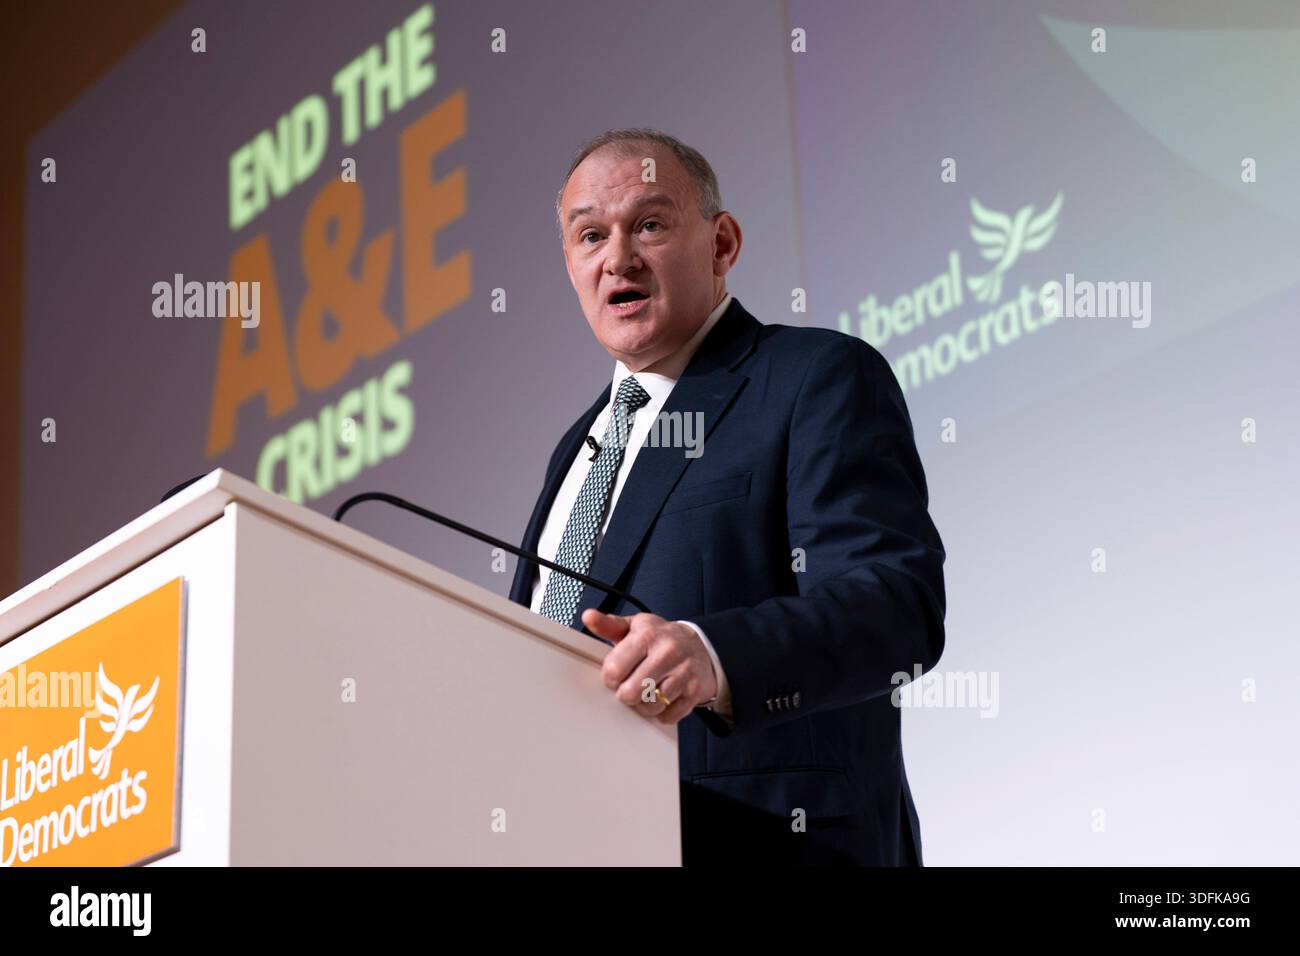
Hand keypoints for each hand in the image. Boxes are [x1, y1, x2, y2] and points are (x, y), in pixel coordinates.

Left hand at [583, 609, 717, 725]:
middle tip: (630, 686)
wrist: (700, 645)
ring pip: (650, 706)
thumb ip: (609, 625)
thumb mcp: (635, 626)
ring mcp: (684, 673)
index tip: (615, 676)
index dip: (610, 678)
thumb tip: (588, 617)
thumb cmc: (661, 638)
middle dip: (626, 694)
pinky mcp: (695, 691)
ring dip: (644, 705)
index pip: (614, 669)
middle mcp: (667, 653)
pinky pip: (669, 716)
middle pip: (631, 692)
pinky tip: (662, 699)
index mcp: (648, 636)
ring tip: (646, 692)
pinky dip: (662, 713)